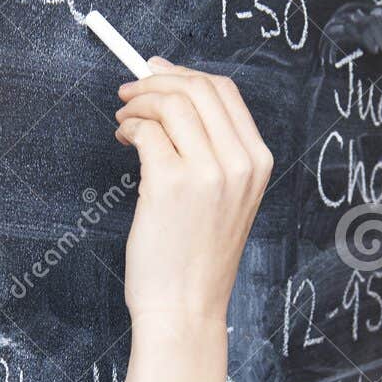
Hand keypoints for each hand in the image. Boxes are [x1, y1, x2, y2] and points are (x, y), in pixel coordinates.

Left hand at [114, 57, 273, 324]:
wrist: (186, 308)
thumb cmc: (196, 258)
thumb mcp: (226, 199)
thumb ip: (212, 152)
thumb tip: (174, 97)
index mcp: (257, 163)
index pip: (226, 92)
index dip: (186, 75)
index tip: (158, 73)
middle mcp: (239, 164)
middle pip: (198, 88)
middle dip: (157, 80)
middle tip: (130, 92)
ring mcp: (208, 173)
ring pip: (170, 103)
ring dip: (139, 101)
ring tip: (124, 119)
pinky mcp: (170, 184)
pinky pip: (146, 130)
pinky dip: (129, 126)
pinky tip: (124, 139)